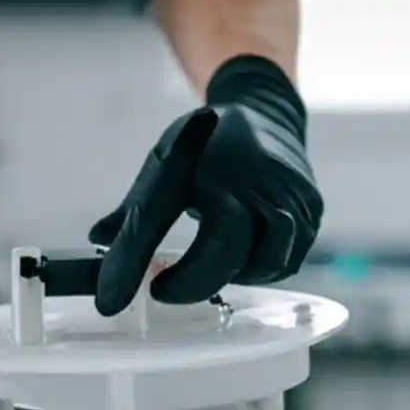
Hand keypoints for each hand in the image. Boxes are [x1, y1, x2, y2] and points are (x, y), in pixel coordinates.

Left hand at [91, 55, 321, 315]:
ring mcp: (288, 195)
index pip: (170, 220)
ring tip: (211, 271)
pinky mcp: (311, 207)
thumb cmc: (207, 144)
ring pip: (269, 260)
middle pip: (228, 249)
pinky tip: (241, 263)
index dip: (149, 265)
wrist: (268, 114)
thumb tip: (97, 241)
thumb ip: (134, 209)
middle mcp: (253, 181)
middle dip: (196, 280)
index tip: (131, 295)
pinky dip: (263, 269)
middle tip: (167, 290)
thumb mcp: (165, 161)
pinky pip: (289, 258)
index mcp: (208, 167)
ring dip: (237, 276)